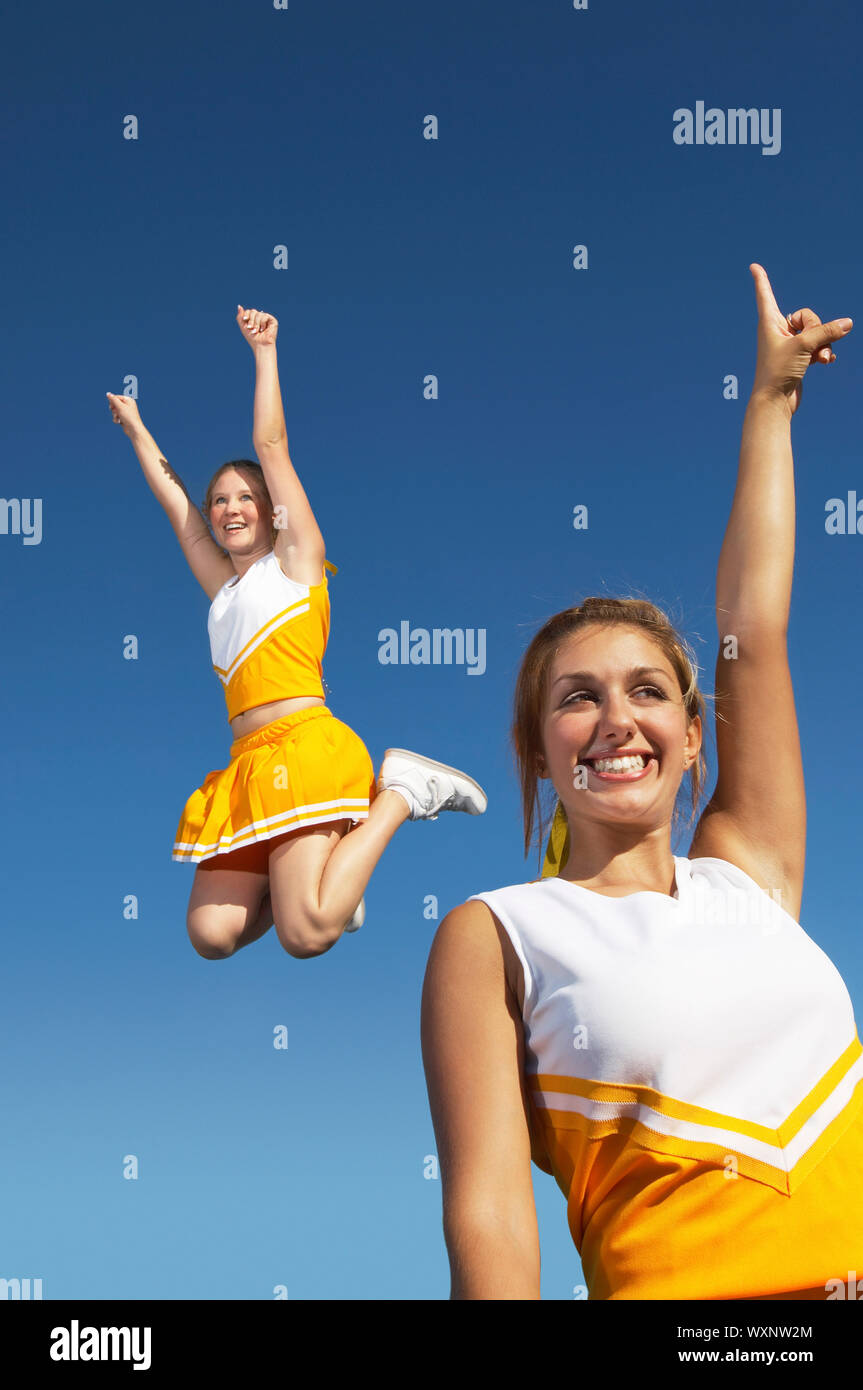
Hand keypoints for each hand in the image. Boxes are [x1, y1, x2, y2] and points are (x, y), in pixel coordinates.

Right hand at [106, 391, 143, 437]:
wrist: (133, 429)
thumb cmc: (128, 417)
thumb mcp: (120, 406)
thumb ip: (113, 399)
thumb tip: (108, 393)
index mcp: (128, 400)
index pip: (116, 397)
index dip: (112, 402)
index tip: (112, 406)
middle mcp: (128, 405)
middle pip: (114, 404)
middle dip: (113, 409)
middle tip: (116, 412)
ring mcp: (126, 412)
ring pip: (115, 411)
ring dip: (114, 415)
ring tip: (118, 418)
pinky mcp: (124, 418)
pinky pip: (116, 417)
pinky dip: (116, 419)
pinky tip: (119, 422)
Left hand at [237, 304, 277, 347]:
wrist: (260, 345)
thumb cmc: (252, 338)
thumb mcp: (243, 327)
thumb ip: (240, 316)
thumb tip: (239, 306)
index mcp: (254, 318)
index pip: (249, 311)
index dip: (246, 315)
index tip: (245, 322)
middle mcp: (260, 317)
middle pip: (253, 311)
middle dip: (251, 320)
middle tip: (251, 328)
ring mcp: (267, 318)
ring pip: (258, 314)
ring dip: (256, 323)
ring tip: (257, 331)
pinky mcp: (273, 320)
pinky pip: (265, 316)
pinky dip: (262, 323)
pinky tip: (263, 329)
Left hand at [750, 263, 852, 414]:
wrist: (775, 403)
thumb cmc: (779, 373)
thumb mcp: (804, 347)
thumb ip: (827, 332)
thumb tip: (848, 324)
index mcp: (769, 322)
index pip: (765, 295)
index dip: (761, 280)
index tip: (753, 267)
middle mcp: (777, 331)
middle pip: (807, 316)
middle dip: (816, 330)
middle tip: (807, 347)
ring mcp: (788, 344)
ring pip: (815, 332)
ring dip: (822, 344)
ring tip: (819, 359)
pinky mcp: (797, 358)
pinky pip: (817, 345)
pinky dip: (823, 352)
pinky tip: (826, 361)